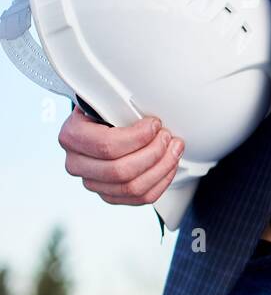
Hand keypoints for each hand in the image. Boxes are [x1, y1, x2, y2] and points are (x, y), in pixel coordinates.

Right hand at [58, 107, 184, 205]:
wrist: (100, 126)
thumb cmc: (106, 112)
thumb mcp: (106, 101)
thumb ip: (117, 102)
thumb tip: (140, 95)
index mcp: (71, 136)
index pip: (107, 146)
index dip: (138, 137)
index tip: (155, 125)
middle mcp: (76, 163)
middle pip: (120, 171)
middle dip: (154, 153)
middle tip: (168, 137)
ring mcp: (92, 182)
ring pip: (132, 188)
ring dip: (162, 168)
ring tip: (174, 149)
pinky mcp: (109, 195)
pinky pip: (140, 198)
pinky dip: (161, 182)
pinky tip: (169, 165)